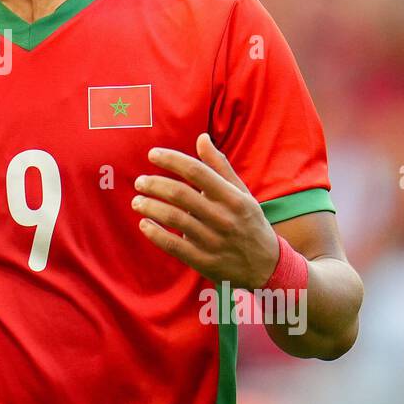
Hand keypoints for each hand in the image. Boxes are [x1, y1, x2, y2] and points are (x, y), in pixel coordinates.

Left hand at [132, 132, 277, 289]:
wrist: (266, 266)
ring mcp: (214, 241)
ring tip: (137, 201)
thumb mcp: (241, 193)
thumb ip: (219, 166)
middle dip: (154, 184)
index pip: (197, 171)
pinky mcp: (204, 261)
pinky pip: (174, 246)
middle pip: (181, 194)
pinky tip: (144, 224)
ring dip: (150, 207)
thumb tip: (201, 138)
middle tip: (139, 181)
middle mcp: (224, 218)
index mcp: (233, 197)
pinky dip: (155, 233)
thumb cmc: (248, 222)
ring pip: (174, 219)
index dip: (171, 159)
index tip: (152, 154)